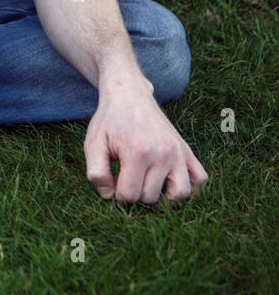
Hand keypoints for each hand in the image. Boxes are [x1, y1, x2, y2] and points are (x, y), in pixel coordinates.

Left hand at [84, 79, 208, 204]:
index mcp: (137, 153)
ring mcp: (178, 153)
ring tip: (149, 186)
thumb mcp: (93, 143)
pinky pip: (201, 180)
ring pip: (181, 194)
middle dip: (136, 195)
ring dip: (164, 197)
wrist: (129, 96)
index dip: (117, 196)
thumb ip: (96, 172)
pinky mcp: (187, 151)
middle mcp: (162, 154)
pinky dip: (190, 187)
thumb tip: (108, 196)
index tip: (113, 183)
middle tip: (128, 180)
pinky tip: (170, 182)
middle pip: (152, 198)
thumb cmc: (109, 122)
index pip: (130, 195)